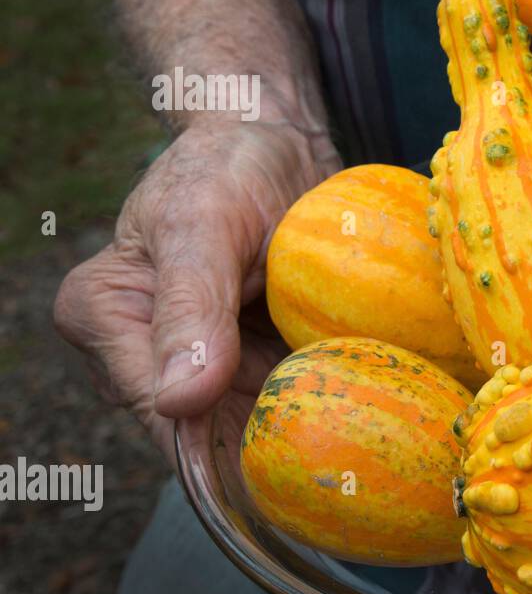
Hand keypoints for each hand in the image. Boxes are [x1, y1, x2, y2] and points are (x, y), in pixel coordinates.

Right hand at [53, 120, 340, 465]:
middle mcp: (144, 352)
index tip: (297, 454)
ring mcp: (201, 358)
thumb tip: (177, 402)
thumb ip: (191, 308)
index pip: (162, 414)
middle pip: (209, 430)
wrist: (274, 139)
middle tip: (344, 446)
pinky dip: (324, 396)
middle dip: (274, 440)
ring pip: (255, 421)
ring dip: (308, 423)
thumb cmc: (226, 165)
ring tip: (365, 424)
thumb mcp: (203, 224)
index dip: (224, 445)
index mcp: (104, 320)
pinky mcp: (249, 354)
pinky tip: (366, 394)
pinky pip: (286, 395)